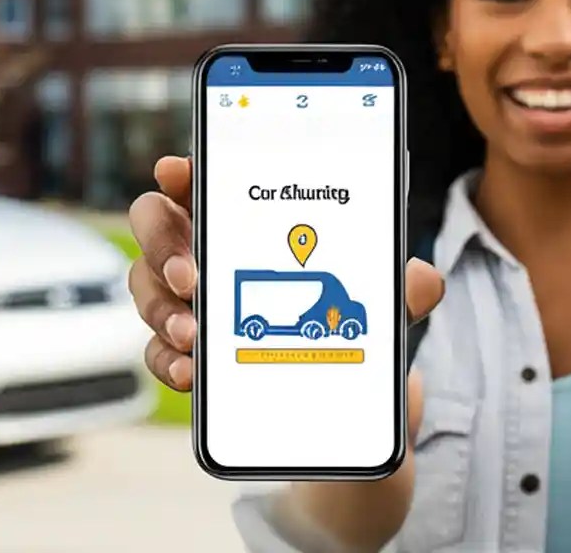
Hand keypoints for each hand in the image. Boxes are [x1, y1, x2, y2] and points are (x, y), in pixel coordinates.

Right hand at [127, 155, 442, 388]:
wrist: (344, 402)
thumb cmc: (349, 323)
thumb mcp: (381, 302)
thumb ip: (400, 285)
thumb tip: (424, 278)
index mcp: (246, 217)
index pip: (203, 178)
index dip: (182, 169)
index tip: (177, 170)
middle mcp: (206, 250)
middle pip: (154, 224)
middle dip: (162, 245)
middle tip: (189, 276)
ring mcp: (189, 301)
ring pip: (146, 288)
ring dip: (162, 309)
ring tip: (194, 335)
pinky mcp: (185, 352)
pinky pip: (157, 350)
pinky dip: (167, 359)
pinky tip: (191, 371)